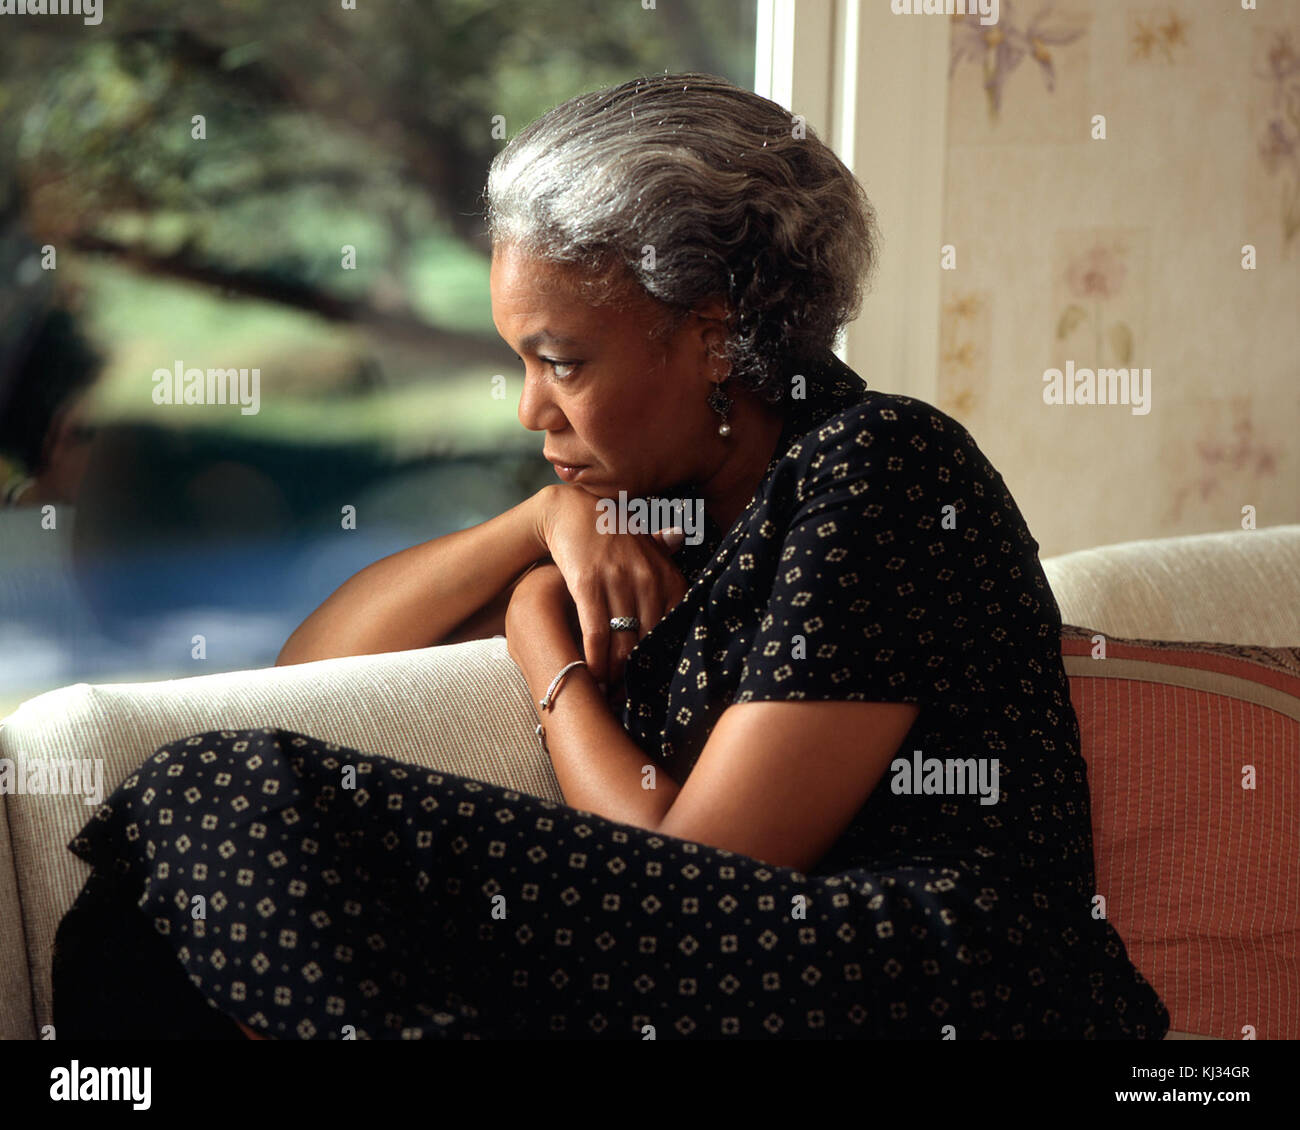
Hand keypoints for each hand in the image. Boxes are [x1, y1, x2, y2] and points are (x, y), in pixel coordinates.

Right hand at [533, 485, 687, 687]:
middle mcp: (648, 578)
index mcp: (668, 576)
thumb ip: (669, 563)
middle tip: (628, 697)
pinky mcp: (588, 584)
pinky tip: (591, 674)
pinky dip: (594, 659)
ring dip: (615, 674)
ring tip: (609, 692)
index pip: (674, 632)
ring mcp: (618, 580)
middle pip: (648, 644)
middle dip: (638, 676)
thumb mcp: (649, 549)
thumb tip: (686, 547)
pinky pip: (596, 632)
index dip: (663, 663)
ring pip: (622, 643)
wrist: (572, 511)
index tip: (654, 684)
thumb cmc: (614, 534)